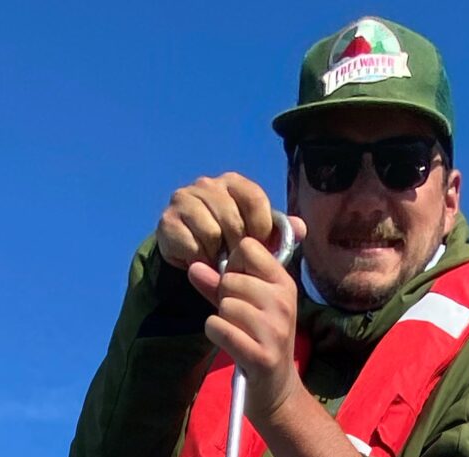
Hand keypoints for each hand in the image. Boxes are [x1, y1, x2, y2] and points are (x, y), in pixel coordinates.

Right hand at [156, 173, 277, 271]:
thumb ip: (279, 231)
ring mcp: (184, 199)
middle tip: (236, 261)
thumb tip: (301, 228)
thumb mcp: (257, 234)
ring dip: (217, 255)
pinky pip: (192, 246)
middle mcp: (207, 184)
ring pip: (212, 234)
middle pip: (233, 220)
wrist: (190, 251)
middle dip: (238, 248)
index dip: (261, 229)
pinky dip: (199, 260)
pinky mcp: (168, 221)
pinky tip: (200, 260)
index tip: (259, 247)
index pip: (254, 199)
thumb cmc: (228, 240)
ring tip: (217, 260)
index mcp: (233, 182)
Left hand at [189, 222, 308, 426]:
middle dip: (225, 297)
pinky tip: (229, 344)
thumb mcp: (245, 308)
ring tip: (238, 334)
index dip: (233, 263)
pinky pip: (219, 328)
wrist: (276, 392)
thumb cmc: (259, 343)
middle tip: (239, 319)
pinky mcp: (261, 356)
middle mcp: (283, 303)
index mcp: (284, 284)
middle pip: (231, 278)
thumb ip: (218, 286)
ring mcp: (274, 330)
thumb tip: (193, 267)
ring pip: (225, 304)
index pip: (248, 247)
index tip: (238, 284)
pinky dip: (216, 334)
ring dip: (221, 320)